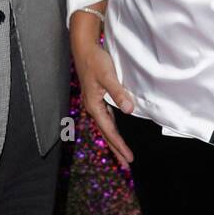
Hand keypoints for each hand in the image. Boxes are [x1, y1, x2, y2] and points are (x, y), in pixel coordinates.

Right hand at [74, 40, 134, 168]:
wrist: (84, 48)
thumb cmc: (96, 61)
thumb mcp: (108, 76)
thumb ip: (119, 93)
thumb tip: (129, 110)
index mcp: (94, 106)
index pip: (109, 131)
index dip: (120, 145)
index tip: (129, 158)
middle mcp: (92, 108)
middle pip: (106, 134)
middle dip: (116, 150)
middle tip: (126, 165)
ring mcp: (94, 104)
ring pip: (105, 127)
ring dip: (114, 141)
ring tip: (122, 154)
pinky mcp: (96, 98)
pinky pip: (105, 119)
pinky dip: (111, 129)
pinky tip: (116, 132)